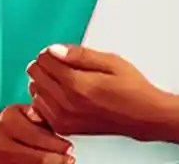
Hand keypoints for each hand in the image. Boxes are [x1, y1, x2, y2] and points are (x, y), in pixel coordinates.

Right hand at [0, 104, 74, 163]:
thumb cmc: (11, 125)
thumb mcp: (23, 112)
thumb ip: (39, 114)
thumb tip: (57, 120)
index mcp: (7, 123)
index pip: (39, 138)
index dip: (58, 146)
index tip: (70, 148)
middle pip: (38, 160)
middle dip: (58, 161)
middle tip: (70, 160)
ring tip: (60, 163)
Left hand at [26, 44, 172, 137]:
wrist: (143, 117)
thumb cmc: (131, 89)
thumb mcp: (110, 61)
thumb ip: (79, 54)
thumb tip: (55, 50)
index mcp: (77, 85)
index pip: (44, 60)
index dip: (51, 52)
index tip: (62, 52)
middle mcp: (67, 104)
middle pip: (35, 74)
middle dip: (45, 65)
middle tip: (63, 64)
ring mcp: (64, 118)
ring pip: (34, 90)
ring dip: (44, 82)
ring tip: (64, 79)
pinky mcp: (64, 127)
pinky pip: (39, 108)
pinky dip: (45, 98)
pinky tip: (60, 94)